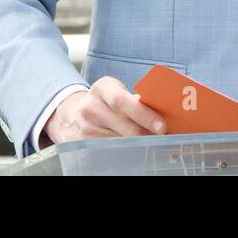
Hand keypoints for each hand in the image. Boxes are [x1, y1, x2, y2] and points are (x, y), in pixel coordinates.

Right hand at [43, 77, 166, 145]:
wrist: (72, 114)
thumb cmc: (104, 101)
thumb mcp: (115, 91)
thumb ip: (134, 99)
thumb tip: (164, 110)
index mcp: (102, 88)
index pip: (121, 101)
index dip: (143, 114)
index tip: (162, 125)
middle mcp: (91, 107)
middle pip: (123, 124)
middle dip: (146, 132)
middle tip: (164, 137)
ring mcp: (86, 128)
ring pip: (119, 139)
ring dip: (140, 141)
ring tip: (154, 140)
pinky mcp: (85, 143)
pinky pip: (112, 148)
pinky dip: (127, 148)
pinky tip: (137, 147)